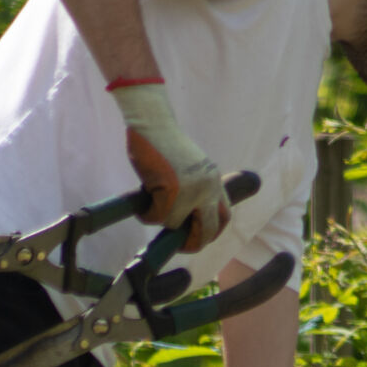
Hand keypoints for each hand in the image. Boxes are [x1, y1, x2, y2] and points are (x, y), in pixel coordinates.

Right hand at [107, 80, 229, 250]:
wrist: (152, 121)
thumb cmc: (163, 143)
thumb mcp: (188, 168)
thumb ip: (193, 189)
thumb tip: (184, 222)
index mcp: (214, 181)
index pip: (224, 217)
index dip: (212, 232)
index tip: (198, 238)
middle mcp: (208, 187)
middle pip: (209, 230)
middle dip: (193, 244)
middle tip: (178, 245)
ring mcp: (192, 190)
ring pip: (175, 224)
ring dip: (159, 218)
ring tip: (149, 204)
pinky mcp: (172, 190)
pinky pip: (157, 216)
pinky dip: (146, 213)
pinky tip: (142, 202)